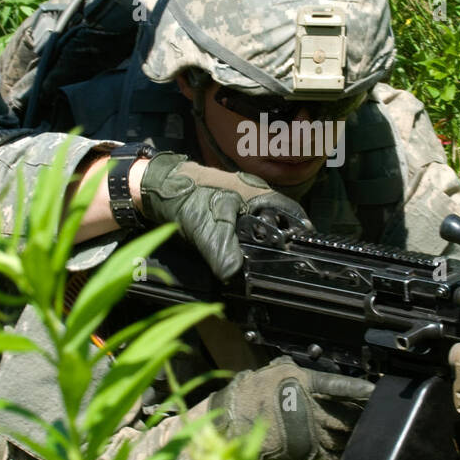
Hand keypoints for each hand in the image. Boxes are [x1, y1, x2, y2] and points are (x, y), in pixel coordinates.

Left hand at [137, 151, 308, 280]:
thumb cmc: (185, 198)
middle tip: (279, 261)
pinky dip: (245, 236)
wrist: (158, 186)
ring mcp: (240, 197)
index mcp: (257, 193)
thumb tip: (234, 274)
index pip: (291, 213)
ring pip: (260, 221)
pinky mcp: (226, 204)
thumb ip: (223, 251)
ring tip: (259, 259)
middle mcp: (253, 192)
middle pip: (277, 218)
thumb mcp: (206, 227)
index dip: (299, 233)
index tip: (301, 251)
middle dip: (279, 239)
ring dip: (260, 238)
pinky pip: (245, 222)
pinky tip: (239, 249)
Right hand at [206, 356, 373, 459]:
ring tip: (374, 433)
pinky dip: (346, 458)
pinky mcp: (307, 454)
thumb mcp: (276, 371)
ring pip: (345, 435)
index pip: (338, 386)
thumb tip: (303, 365)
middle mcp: (312, 410)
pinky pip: (333, 458)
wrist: (233, 419)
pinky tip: (357, 457)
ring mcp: (311, 434)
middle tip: (379, 413)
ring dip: (359, 435)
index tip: (373, 390)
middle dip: (363, 414)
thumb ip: (296, 369)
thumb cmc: (253, 393)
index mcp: (306, 385)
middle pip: (348, 413)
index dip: (356, 389)